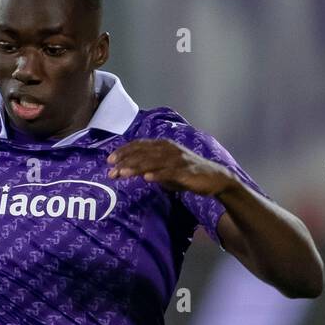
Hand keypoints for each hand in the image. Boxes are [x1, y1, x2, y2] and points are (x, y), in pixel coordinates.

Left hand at [107, 139, 234, 195]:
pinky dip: (157, 175)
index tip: (109, 160)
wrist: (214, 179)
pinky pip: (169, 172)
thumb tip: (133, 171)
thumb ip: (151, 168)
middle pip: (143, 153)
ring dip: (136, 167)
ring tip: (122, 173)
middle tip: (110, 168)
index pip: (140, 145)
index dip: (124, 151)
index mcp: (163, 146)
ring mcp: (177, 160)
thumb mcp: (166, 170)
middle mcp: (169, 149)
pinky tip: (147, 178)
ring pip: (153, 162)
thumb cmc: (189, 174)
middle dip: (125, 160)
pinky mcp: (185, 171)